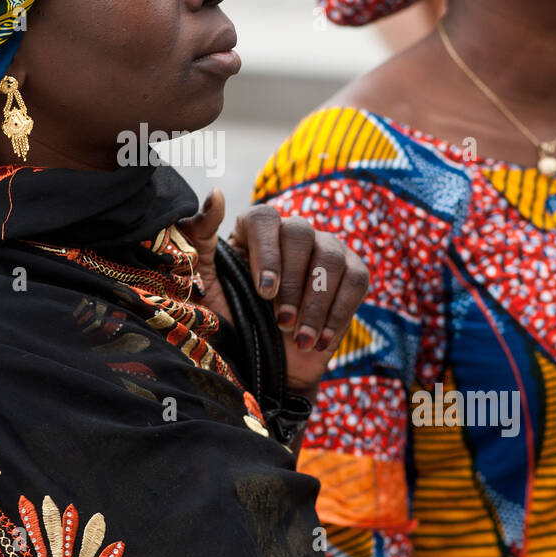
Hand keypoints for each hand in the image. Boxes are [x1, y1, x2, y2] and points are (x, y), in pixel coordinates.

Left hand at [179, 190, 369, 395]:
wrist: (261, 364)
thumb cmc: (229, 318)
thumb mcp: (203, 280)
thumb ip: (198, 235)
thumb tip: (216, 193)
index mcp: (255, 229)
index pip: (264, 219)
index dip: (267, 253)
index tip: (265, 291)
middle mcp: (293, 233)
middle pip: (301, 234)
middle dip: (293, 284)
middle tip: (282, 321)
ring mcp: (326, 250)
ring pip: (330, 258)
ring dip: (315, 304)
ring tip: (299, 336)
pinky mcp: (353, 274)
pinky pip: (356, 281)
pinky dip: (339, 314)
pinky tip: (320, 340)